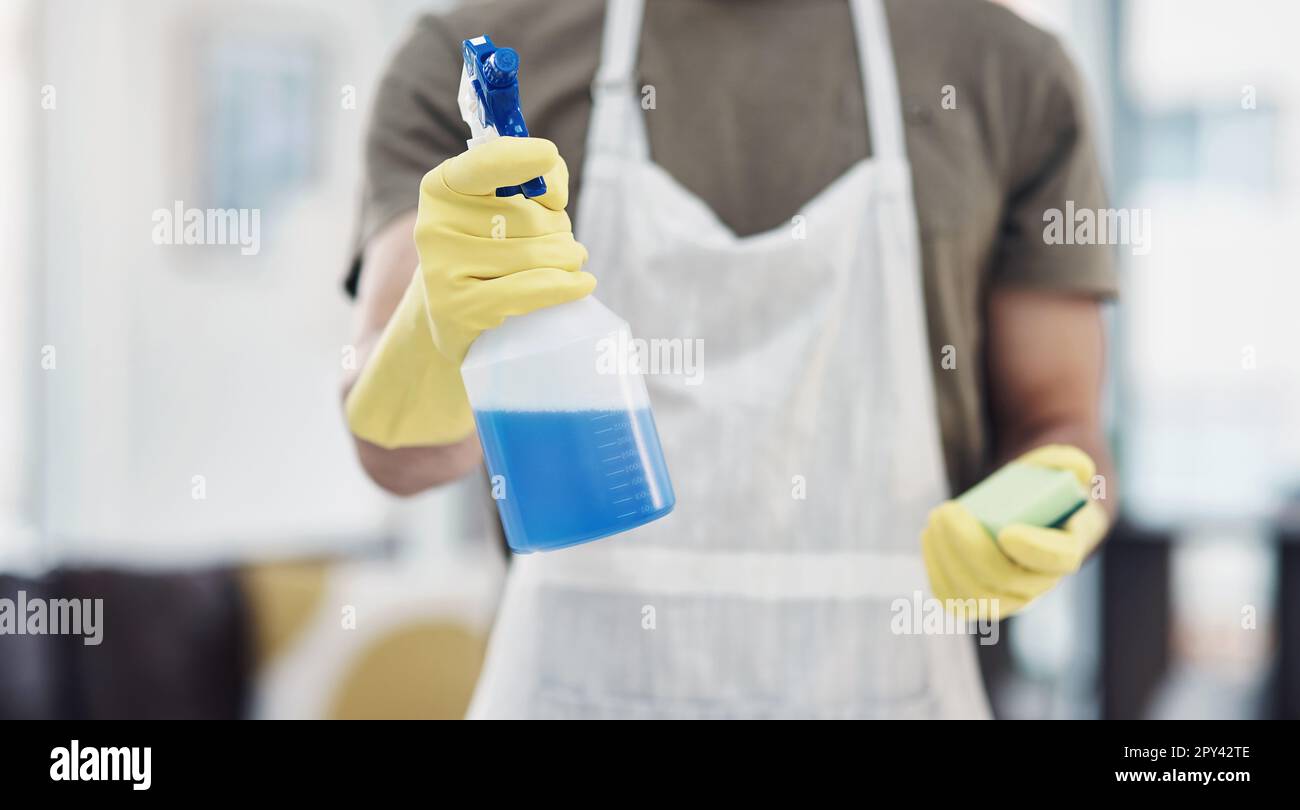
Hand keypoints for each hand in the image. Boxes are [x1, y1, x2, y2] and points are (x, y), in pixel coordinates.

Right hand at [346, 137, 593, 448]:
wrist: (456, 317)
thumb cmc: (492, 250)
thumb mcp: (503, 207)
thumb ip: (534, 180)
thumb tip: (552, 190)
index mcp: (442, 188)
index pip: (483, 164)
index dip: (518, 157)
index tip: (547, 155)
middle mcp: (433, 225)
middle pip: (529, 216)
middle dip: (557, 228)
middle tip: (553, 243)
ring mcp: (441, 271)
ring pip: (537, 254)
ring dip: (567, 258)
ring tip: (564, 264)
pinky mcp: (457, 310)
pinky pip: (529, 291)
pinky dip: (564, 287)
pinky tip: (582, 284)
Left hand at [921, 445, 1109, 619]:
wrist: (1023, 517)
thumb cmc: (1038, 490)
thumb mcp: (1055, 469)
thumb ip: (1068, 461)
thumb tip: (1080, 468)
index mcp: (1065, 551)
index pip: (1055, 560)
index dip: (1034, 550)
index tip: (1006, 531)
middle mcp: (1039, 584)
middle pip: (1004, 580)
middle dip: (969, 548)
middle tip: (946, 511)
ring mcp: (1008, 598)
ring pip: (976, 596)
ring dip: (947, 559)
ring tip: (934, 521)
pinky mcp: (978, 602)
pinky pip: (955, 600)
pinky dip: (938, 573)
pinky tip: (930, 540)